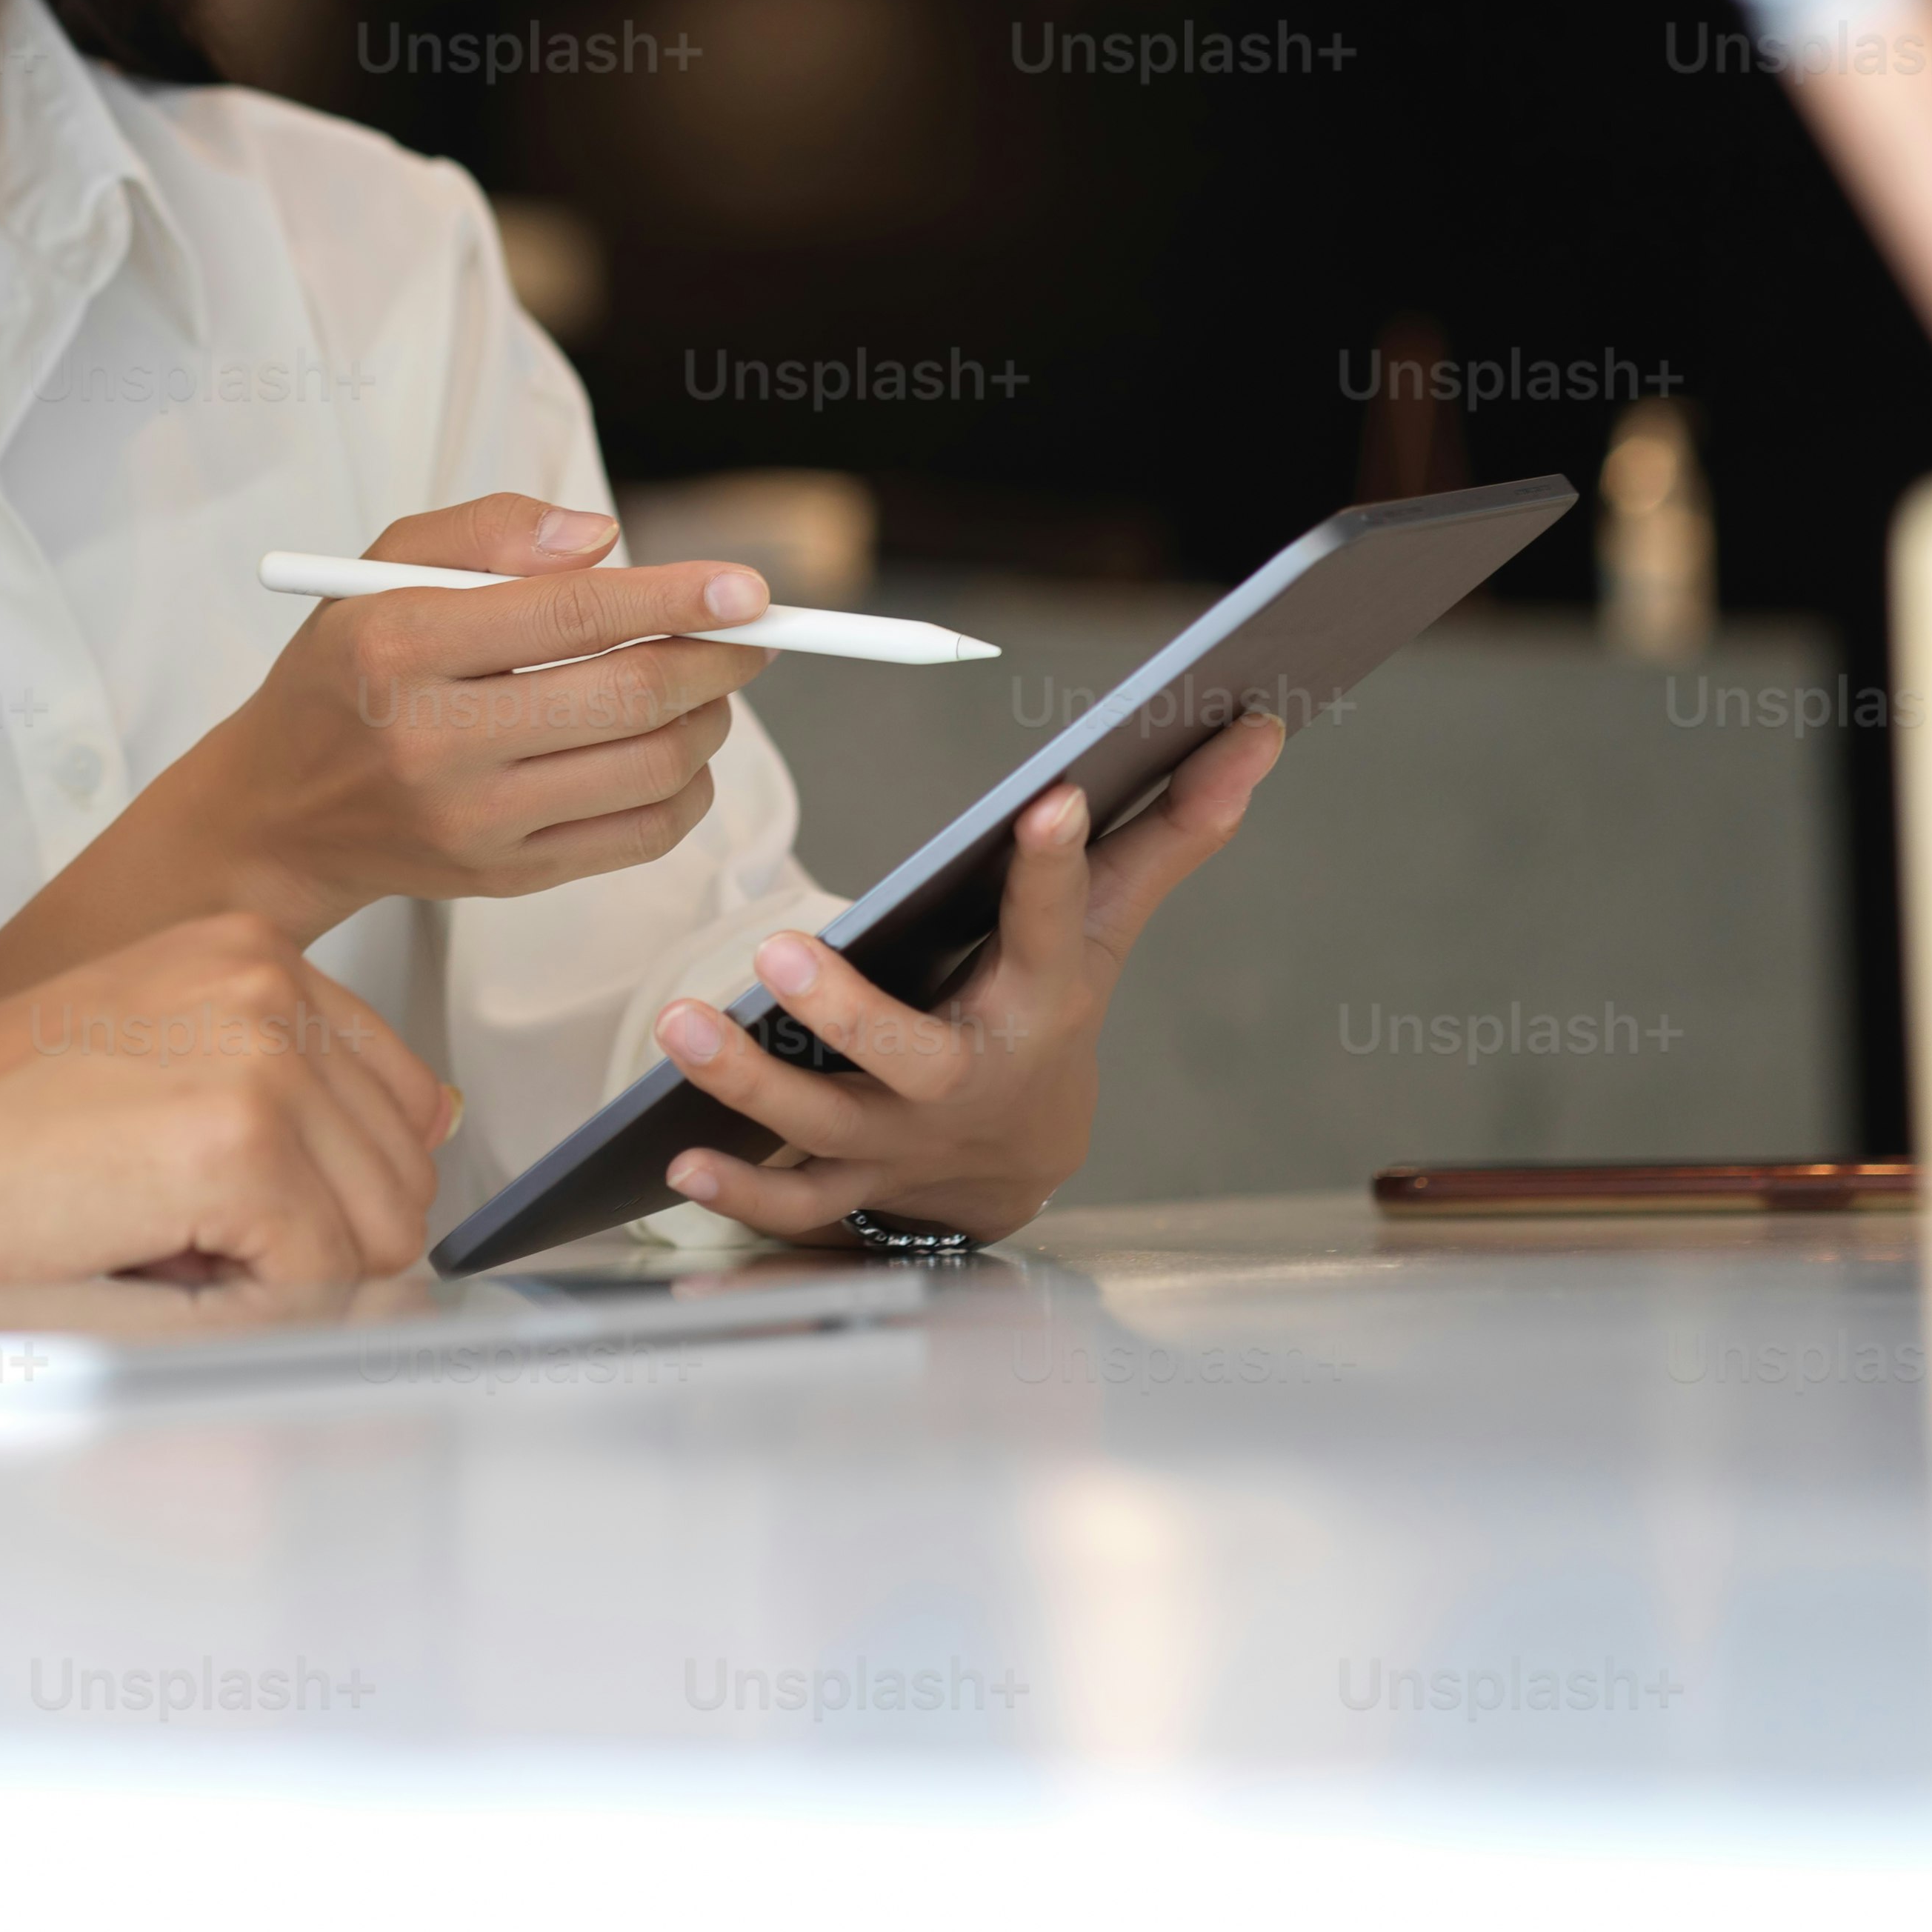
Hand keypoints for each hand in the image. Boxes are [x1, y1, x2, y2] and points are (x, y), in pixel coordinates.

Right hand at [0, 915, 454, 1287]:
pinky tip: (151, 1258)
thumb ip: (281, 1084)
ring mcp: (262, 1058)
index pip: (403, 1094)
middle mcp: (269, 984)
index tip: (255, 1206)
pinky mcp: (242, 1143)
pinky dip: (246, 1310)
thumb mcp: (153, 1058)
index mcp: (250, 953)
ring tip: (160, 1233)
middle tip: (179, 1223)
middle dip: (312, 1235)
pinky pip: (319, 1284)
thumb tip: (405, 1166)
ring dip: (280, 1272)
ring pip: (377, 1234)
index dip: (337, 1184)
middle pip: (404, 1170)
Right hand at [149, 496, 778, 939]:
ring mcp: (473, 822)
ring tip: (706, 687)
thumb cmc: (348, 670)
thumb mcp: (381, 568)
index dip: (676, 596)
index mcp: (400, 645)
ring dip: (709, 720)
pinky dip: (687, 790)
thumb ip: (490, 531)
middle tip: (747, 634)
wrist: (282, 811)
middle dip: (716, 658)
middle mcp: (434, 741)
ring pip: (650, 769)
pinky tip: (677, 751)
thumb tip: (603, 539)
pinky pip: (639, 837)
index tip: (747, 588)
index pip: (572, 614)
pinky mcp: (504, 879)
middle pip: (627, 696)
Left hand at [649, 709, 1288, 1249]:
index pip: (1056, 926)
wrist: (1022, 1159)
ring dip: (751, 1087)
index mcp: (1040, 1000)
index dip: (1057, 866)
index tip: (1051, 798)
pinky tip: (675, 1155)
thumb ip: (1167, 832)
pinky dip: (737, 1189)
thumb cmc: (1052, 1004)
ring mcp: (906, 1144)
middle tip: (771, 950)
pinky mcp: (851, 1187)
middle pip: (912, 1059)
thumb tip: (1256, 726)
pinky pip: (794, 1205)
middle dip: (843, 1013)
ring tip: (678, 1023)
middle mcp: (969, 1081)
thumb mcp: (1108, 926)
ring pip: (827, 1129)